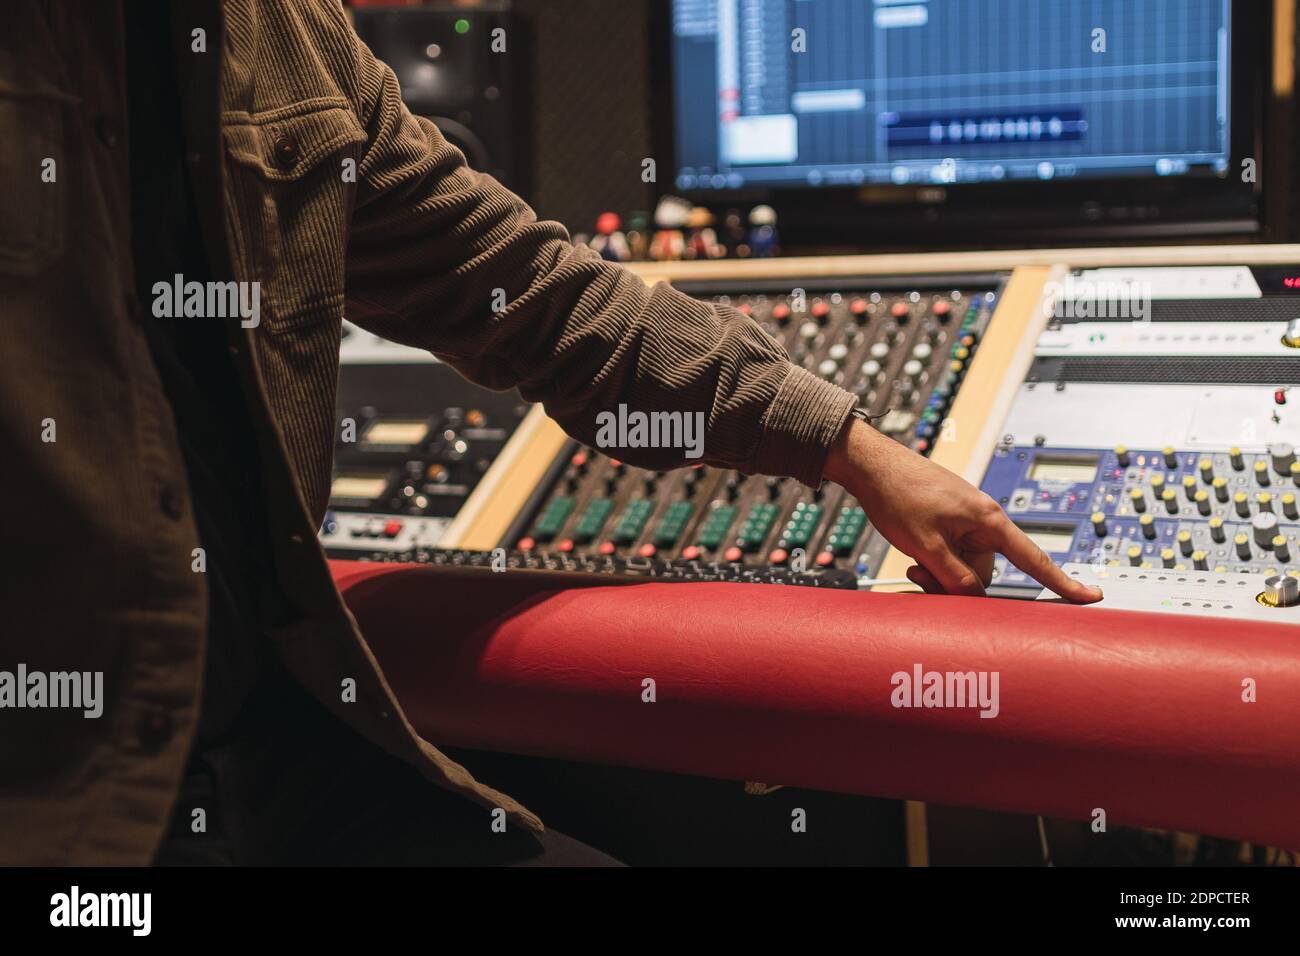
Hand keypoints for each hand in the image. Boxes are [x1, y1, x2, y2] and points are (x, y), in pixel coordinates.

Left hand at [823, 418, 1101, 602]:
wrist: (871, 466)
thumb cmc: (899, 496)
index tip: (1090, 597)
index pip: (1033, 559)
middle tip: (921, 576)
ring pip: (964, 568)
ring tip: (913, 563)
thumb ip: (954, 578)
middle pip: (986, 573)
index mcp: (988, 521)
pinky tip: (913, 556)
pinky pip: (951, 555)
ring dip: (940, 575)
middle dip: (957, 584)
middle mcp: (983, 521)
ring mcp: (965, 522)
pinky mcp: (948, 523)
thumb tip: (977, 600)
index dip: (1062, 582)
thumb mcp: (926, 546)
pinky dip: (934, 563)